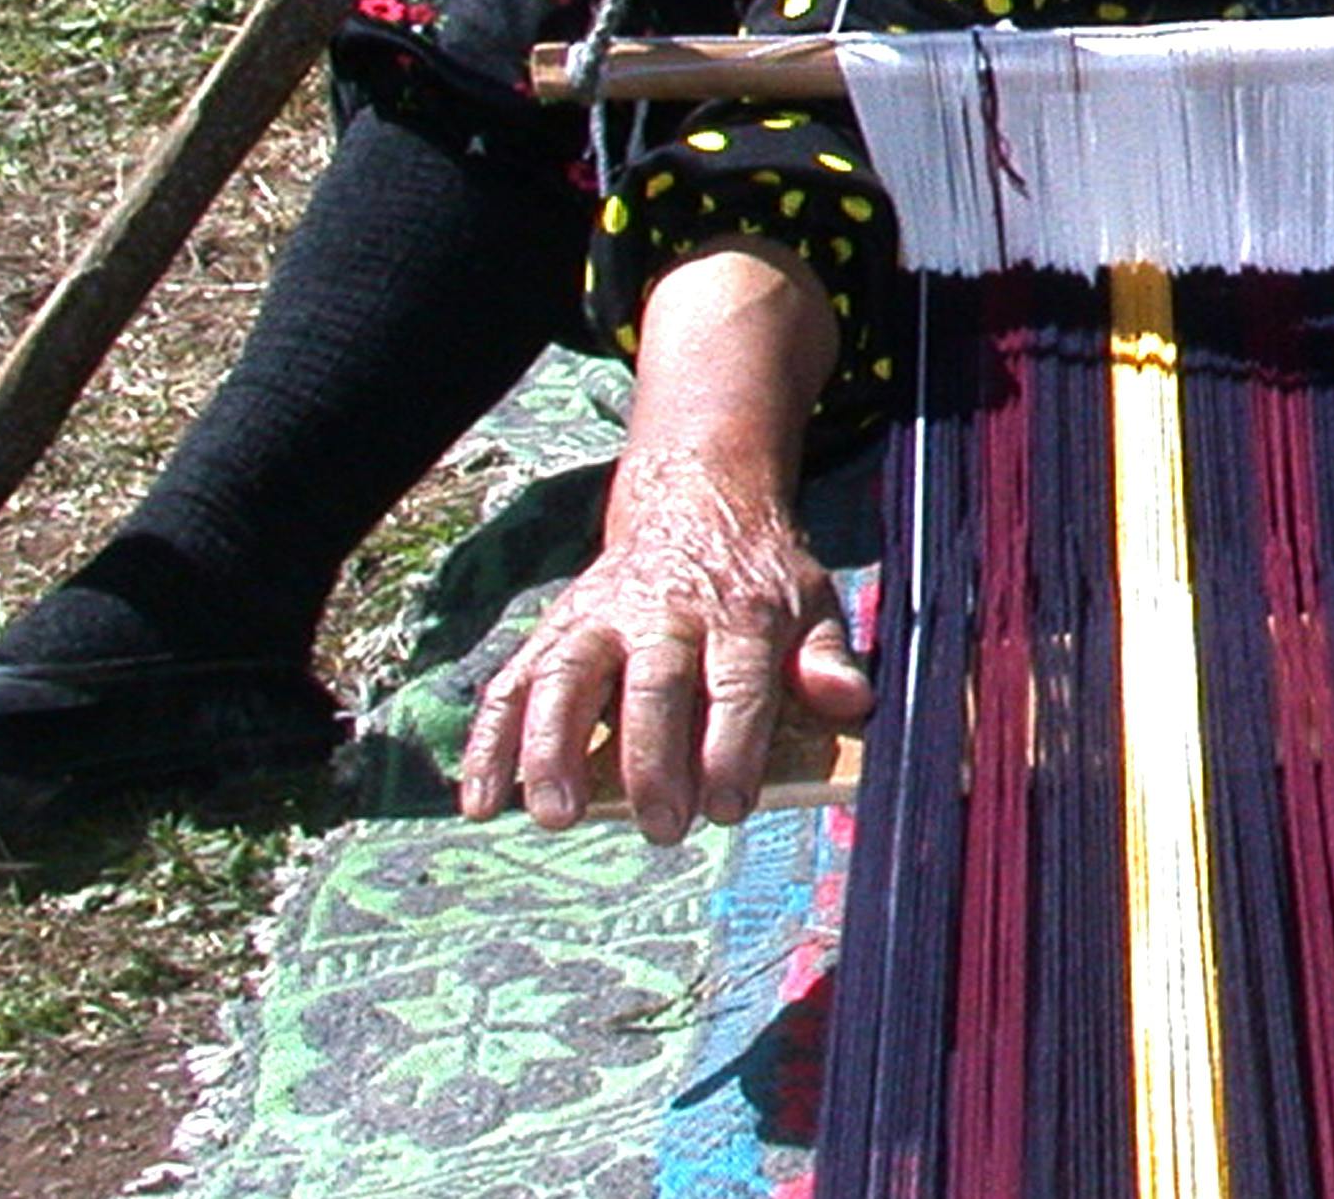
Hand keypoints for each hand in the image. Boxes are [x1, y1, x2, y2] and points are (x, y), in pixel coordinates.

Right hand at [457, 234, 866, 844]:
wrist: (697, 506)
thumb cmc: (759, 583)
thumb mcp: (813, 606)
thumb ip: (827, 659)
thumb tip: (853, 702)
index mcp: (739, 614)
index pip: (738, 684)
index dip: (733, 747)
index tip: (727, 807)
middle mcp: (664, 614)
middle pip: (654, 685)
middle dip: (653, 759)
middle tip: (661, 827)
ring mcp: (600, 620)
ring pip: (567, 677)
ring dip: (555, 747)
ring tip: (557, 814)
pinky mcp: (554, 632)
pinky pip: (512, 685)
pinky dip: (489, 742)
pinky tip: (480, 801)